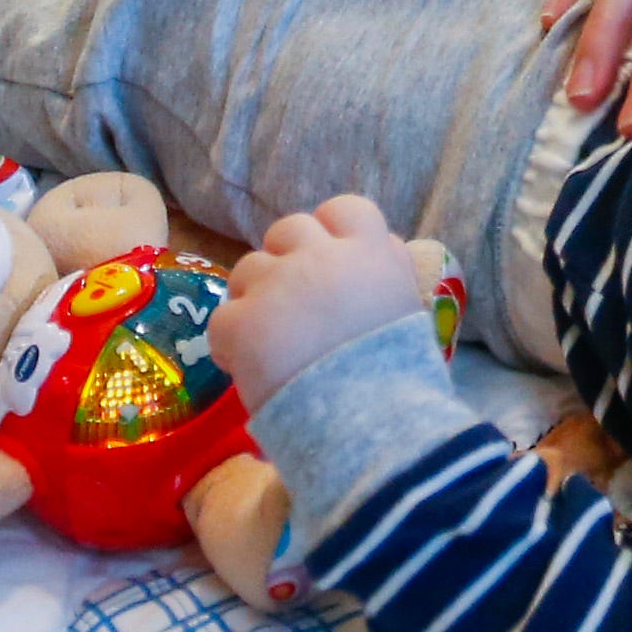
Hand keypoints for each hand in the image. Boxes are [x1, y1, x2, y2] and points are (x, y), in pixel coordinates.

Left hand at [209, 196, 429, 395]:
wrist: (369, 422)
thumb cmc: (401, 379)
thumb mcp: (408, 312)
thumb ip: (387, 274)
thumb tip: (379, 250)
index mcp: (371, 254)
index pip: (345, 208)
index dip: (330, 230)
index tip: (326, 256)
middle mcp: (322, 257)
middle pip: (289, 229)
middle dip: (285, 259)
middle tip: (289, 300)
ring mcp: (278, 285)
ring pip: (247, 268)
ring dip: (253, 296)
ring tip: (265, 338)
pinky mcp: (243, 322)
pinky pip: (222, 319)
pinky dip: (229, 343)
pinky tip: (245, 368)